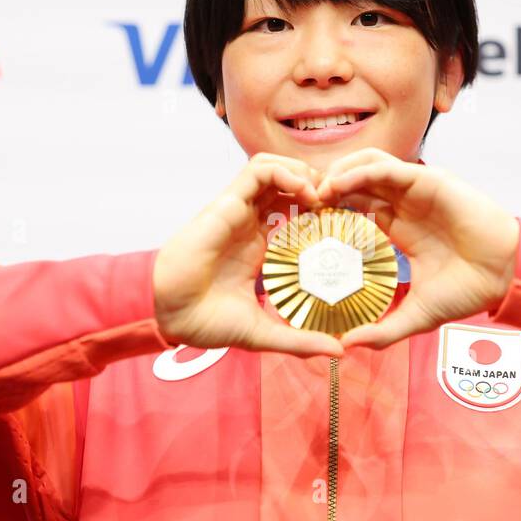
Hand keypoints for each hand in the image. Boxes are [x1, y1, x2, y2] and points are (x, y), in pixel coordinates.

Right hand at [153, 153, 342, 357]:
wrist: (173, 315)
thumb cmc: (209, 323)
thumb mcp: (265, 333)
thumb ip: (300, 340)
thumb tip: (339, 352)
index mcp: (262, 246)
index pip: (297, 212)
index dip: (323, 211)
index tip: (347, 223)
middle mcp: (252, 223)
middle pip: (290, 184)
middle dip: (319, 186)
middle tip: (341, 204)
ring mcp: (240, 210)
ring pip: (276, 169)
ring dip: (304, 174)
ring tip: (324, 197)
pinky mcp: (228, 202)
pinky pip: (258, 171)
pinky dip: (285, 173)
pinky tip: (305, 193)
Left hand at [316, 148, 519, 350]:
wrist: (501, 277)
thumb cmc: (465, 291)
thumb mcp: (415, 315)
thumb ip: (383, 331)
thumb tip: (346, 346)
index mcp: (395, 227)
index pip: (352, 207)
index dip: (327, 210)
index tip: (301, 223)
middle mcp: (401, 204)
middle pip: (354, 181)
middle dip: (325, 187)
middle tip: (300, 203)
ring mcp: (413, 190)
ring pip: (366, 165)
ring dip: (338, 173)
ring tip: (316, 192)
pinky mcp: (426, 180)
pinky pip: (387, 167)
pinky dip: (359, 172)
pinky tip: (339, 185)